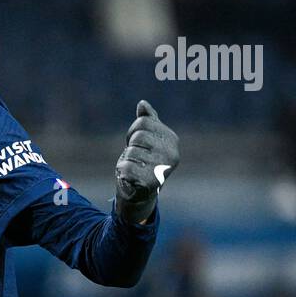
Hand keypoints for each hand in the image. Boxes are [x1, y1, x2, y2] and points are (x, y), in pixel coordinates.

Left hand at [114, 100, 178, 224]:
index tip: (137, 144)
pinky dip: (123, 171)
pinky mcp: (151, 182)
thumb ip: (147, 121)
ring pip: (131, 151)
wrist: (139, 192)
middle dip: (131, 146)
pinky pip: (126, 167)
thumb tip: (142, 104)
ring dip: (127, 160)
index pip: (143, 122)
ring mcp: (163, 168)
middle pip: (139, 136)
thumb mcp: (145, 140)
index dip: (133, 131)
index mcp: (172, 140)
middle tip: (136, 158)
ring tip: (135, 168)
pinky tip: (131, 177)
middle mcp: (172, 153)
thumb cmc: (142, 162)